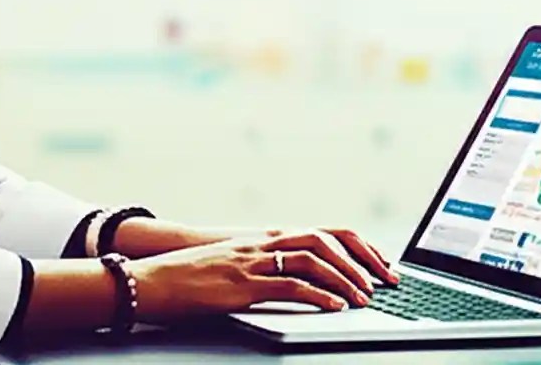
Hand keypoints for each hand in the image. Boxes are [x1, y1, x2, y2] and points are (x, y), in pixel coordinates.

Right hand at [130, 229, 398, 321]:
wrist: (153, 278)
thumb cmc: (192, 276)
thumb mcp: (236, 263)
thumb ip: (266, 265)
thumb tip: (299, 278)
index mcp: (267, 238)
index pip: (325, 232)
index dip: (359, 246)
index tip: (382, 263)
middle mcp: (265, 243)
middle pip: (327, 240)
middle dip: (362, 261)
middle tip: (386, 281)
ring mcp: (254, 262)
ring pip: (313, 260)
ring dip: (345, 279)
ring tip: (364, 298)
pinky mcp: (243, 285)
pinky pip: (289, 285)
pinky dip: (318, 295)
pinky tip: (334, 307)